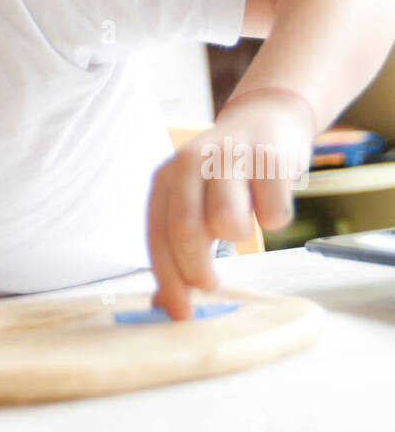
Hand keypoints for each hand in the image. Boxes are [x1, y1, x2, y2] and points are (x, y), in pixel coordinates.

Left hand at [147, 93, 314, 319]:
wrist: (266, 119)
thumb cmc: (226, 174)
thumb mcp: (194, 201)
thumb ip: (177, 246)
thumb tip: (165, 305)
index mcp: (166, 177)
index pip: (158, 235)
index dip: (168, 278)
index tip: (181, 312)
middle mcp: (191, 162)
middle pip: (185, 230)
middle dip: (197, 269)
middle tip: (210, 285)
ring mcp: (230, 157)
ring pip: (228, 222)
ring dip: (238, 237)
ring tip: (243, 221)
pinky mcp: (270, 158)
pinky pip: (274, 215)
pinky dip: (274, 218)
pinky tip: (270, 197)